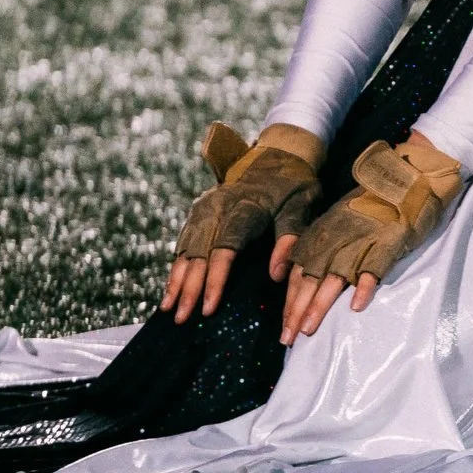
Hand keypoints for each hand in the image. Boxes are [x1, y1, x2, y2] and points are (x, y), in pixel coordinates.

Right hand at [162, 123, 325, 323]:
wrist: (279, 154)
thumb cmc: (294, 186)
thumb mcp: (302, 206)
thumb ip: (290, 238)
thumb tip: (277, 275)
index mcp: (246, 205)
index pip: (226, 247)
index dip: (215, 278)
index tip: (209, 306)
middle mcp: (219, 205)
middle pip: (199, 251)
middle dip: (189, 286)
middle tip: (182, 317)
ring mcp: (205, 207)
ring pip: (186, 247)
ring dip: (176, 279)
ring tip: (169, 309)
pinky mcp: (198, 210)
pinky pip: (183, 241)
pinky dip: (176, 266)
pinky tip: (171, 288)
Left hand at [282, 135, 461, 342]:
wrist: (408, 178)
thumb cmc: (376, 204)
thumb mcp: (342, 220)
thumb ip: (326, 246)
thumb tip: (307, 278)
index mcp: (324, 234)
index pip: (299, 272)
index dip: (290, 301)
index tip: (285, 327)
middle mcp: (337, 240)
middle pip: (310, 279)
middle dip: (296, 311)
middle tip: (288, 338)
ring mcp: (361, 242)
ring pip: (334, 278)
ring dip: (320, 304)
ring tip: (309, 329)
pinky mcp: (387, 243)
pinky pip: (373, 267)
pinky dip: (364, 285)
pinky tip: (357, 306)